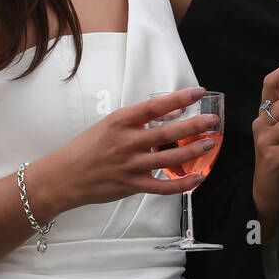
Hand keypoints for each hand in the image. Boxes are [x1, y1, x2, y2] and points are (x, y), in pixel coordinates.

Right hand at [49, 87, 219, 210]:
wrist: (66, 176)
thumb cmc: (89, 147)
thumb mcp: (111, 124)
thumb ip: (141, 119)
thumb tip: (172, 112)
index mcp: (121, 122)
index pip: (155, 106)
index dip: (178, 98)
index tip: (197, 92)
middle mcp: (127, 142)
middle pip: (167, 133)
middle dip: (193, 125)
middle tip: (212, 120)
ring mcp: (130, 165)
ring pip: (168, 159)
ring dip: (192, 151)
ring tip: (209, 143)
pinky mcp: (132, 185)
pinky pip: (162, 187)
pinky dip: (182, 184)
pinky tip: (197, 178)